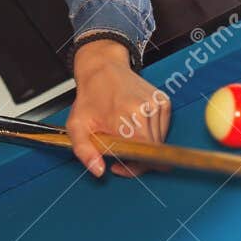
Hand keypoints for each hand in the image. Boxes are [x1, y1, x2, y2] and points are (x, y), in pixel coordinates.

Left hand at [66, 40, 169, 178]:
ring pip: (159, 142)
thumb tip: (99, 171)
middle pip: (152, 152)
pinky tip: (134, 126)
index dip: (134, 168)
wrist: (103, 69)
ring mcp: (157, 105)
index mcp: (126, 118)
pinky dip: (151, 134)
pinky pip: (162, 130)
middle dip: (136, 159)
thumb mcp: (77, 125)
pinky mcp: (164, 102)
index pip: (143, 157)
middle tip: (119, 150)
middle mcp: (146, 111)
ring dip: (144, 146)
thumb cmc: (90, 97)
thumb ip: (84, 151)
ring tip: (125, 134)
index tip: (120, 167)